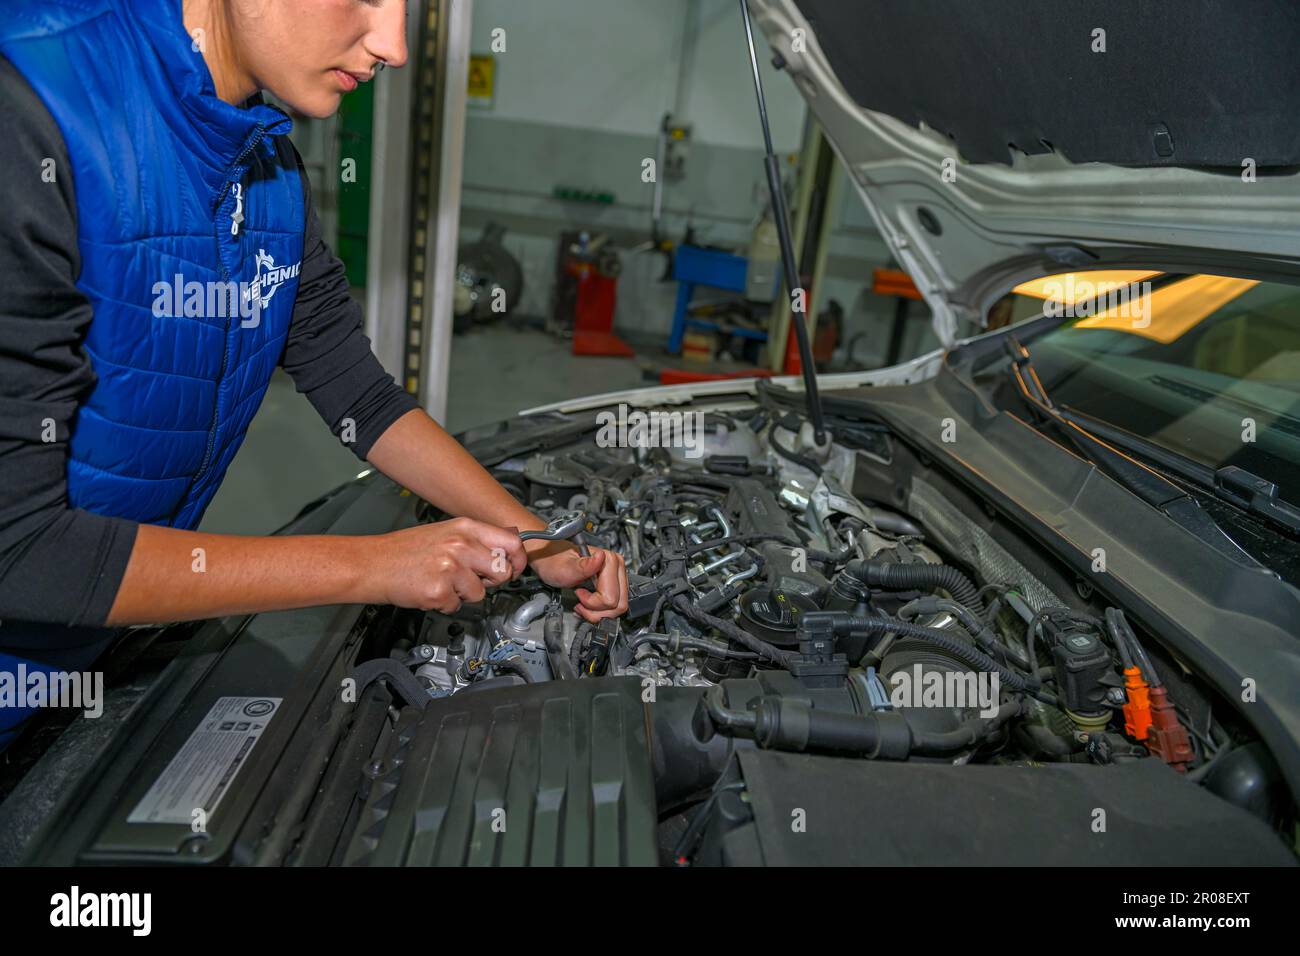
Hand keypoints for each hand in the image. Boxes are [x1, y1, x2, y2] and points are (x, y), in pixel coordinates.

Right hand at [369, 517, 526, 612]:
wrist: (373, 564)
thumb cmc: (406, 551)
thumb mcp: (446, 532)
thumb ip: (476, 540)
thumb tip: (507, 548)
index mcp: (464, 527)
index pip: (511, 541)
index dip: (518, 559)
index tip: (515, 567)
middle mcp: (460, 545)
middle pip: (503, 570)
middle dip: (491, 580)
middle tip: (472, 578)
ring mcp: (450, 568)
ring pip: (480, 593)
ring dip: (463, 594)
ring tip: (442, 582)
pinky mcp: (439, 590)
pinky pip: (457, 606)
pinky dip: (445, 604)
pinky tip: (430, 590)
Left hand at [528, 542, 627, 622]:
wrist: (550, 561)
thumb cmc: (555, 562)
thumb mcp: (566, 568)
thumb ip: (583, 566)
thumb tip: (600, 557)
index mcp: (609, 561)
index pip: (611, 598)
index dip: (592, 602)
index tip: (579, 593)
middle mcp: (617, 567)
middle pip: (619, 605)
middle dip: (597, 611)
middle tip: (580, 603)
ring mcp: (617, 577)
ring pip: (618, 608)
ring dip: (598, 612)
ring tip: (583, 603)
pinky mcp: (614, 585)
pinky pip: (614, 606)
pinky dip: (599, 610)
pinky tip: (587, 603)